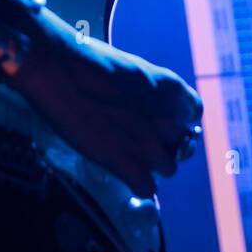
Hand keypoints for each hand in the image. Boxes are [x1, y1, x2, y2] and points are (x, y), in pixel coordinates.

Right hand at [12, 8, 202, 197]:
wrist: (57, 70)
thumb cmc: (84, 62)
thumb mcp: (127, 67)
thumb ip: (145, 90)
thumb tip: (143, 104)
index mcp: (168, 87)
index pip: (194, 111)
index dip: (179, 119)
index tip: (165, 122)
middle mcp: (165, 118)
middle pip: (180, 144)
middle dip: (162, 143)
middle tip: (137, 137)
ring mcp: (148, 144)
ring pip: (168, 168)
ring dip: (150, 165)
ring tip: (126, 154)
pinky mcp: (126, 164)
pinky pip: (147, 189)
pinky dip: (136, 184)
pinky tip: (122, 171)